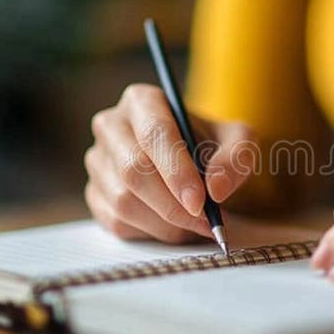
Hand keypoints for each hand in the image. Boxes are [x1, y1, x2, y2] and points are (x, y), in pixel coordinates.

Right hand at [85, 84, 256, 242]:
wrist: (197, 166)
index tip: (200, 201)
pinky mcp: (94, 193)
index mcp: (143, 101)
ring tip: (197, 225)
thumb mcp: (239, 142)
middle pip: (133, 170)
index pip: (154, 134)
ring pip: (124, 201)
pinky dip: (152, 233)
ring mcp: (97, 161)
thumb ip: (236, 158)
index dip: (176, 171)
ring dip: (166, 223)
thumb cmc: (214, 147)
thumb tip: (216, 188)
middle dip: (172, 204)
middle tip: (205, 221)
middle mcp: (111, 125)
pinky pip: (117, 222)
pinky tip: (176, 227)